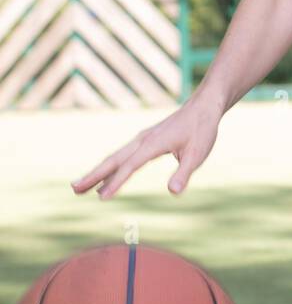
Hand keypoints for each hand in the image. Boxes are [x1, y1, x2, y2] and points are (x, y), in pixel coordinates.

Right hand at [70, 95, 221, 199]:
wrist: (204, 106)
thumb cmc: (202, 129)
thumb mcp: (198, 154)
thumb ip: (184, 173)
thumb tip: (173, 192)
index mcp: (154, 143)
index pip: (131, 165)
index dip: (116, 182)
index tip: (102, 197)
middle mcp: (143, 140)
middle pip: (114, 159)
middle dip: (94, 175)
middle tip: (74, 189)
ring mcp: (143, 139)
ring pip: (116, 157)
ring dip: (98, 172)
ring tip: (80, 187)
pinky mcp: (146, 140)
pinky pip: (124, 156)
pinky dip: (112, 168)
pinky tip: (106, 179)